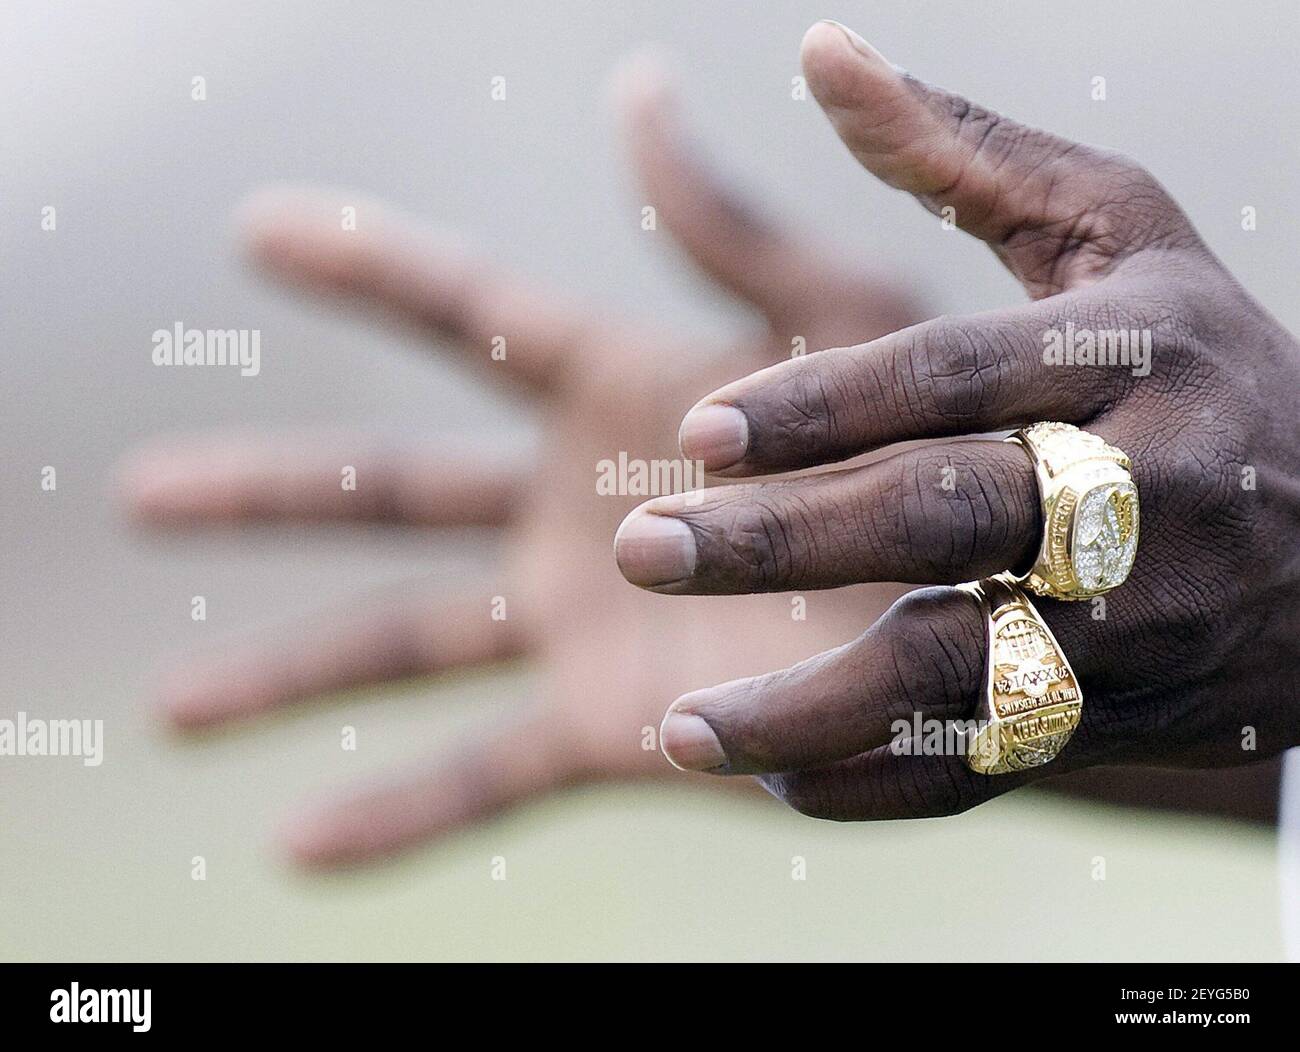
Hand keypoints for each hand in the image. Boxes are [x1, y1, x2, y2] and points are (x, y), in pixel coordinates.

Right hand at [117, 58, 917, 865]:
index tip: (258, 226)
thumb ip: (727, 225)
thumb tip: (633, 91)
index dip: (365, 261)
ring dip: (283, 674)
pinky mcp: (612, 727)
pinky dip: (394, 814)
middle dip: (264, 489)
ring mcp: (582, 623)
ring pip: (399, 645)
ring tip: (171, 711)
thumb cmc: (934, 453)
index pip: (464, 316)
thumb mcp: (835, 319)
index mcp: (617, 396)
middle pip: (384, 489)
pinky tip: (296, 849)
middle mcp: (574, 508)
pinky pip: (480, 774)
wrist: (998, 612)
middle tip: (139, 492)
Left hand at [615, 23, 1299, 818]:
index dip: (828, 403)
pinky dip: (882, 785)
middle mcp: (1147, 489)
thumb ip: (964, 152)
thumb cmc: (1200, 358)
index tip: (699, 433)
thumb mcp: (1115, 231)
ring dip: (813, 709)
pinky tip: (775, 779)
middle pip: (952, 518)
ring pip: (967, 675)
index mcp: (1135, 349)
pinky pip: (995, 767)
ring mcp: (1141, 622)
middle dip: (791, 543)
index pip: (959, 376)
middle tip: (638, 551)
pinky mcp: (1126, 715)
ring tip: (677, 733)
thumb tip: (819, 54)